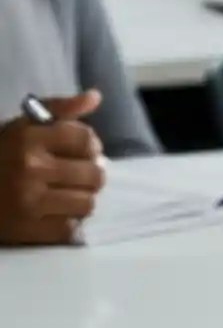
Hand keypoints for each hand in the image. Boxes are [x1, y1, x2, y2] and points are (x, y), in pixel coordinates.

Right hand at [0, 92, 106, 245]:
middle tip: (77, 175)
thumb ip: (59, 109)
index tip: (83, 151)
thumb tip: (95, 97)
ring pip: (87, 203)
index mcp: (27, 138)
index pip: (85, 140)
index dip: (90, 146)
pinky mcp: (26, 230)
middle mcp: (30, 168)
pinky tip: (55, 213)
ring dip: (82, 199)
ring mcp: (28, 202)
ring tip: (67, 194)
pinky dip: (67, 222)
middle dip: (90, 174)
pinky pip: (70, 229)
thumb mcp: (21, 126)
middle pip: (94, 174)